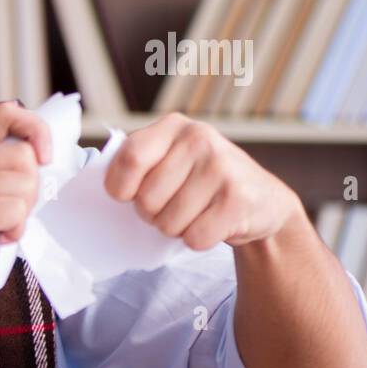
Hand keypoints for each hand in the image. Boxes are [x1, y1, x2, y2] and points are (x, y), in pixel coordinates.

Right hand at [0, 101, 50, 346]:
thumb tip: (45, 153)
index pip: (6, 111)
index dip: (36, 129)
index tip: (45, 158)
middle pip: (23, 155)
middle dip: (31, 190)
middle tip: (9, 215)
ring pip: (24, 183)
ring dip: (23, 214)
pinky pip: (15, 211)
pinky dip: (16, 231)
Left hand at [102, 112, 300, 249]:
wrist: (263, 201)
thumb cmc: (200, 183)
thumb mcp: (170, 159)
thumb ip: (138, 163)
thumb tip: (103, 186)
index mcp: (173, 127)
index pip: (129, 160)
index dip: (119, 188)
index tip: (127, 196)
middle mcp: (199, 139)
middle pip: (146, 199)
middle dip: (152, 214)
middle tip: (174, 205)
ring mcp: (222, 167)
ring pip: (168, 223)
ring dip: (176, 228)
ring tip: (196, 212)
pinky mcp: (239, 199)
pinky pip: (194, 237)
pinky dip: (198, 240)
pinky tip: (214, 223)